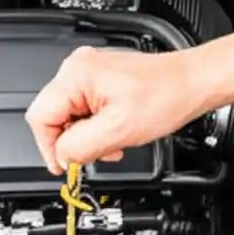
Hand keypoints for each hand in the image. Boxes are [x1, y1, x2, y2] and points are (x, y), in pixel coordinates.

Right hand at [25, 47, 210, 174]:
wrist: (193, 82)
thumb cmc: (166, 97)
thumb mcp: (118, 131)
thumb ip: (79, 147)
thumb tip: (61, 157)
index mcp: (75, 75)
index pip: (40, 118)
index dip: (50, 148)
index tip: (65, 166)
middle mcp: (78, 68)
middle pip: (53, 117)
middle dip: (73, 142)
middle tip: (96, 154)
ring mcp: (89, 72)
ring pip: (70, 116)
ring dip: (87, 137)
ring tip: (112, 143)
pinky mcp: (101, 79)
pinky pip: (85, 109)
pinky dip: (96, 126)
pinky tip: (114, 132)